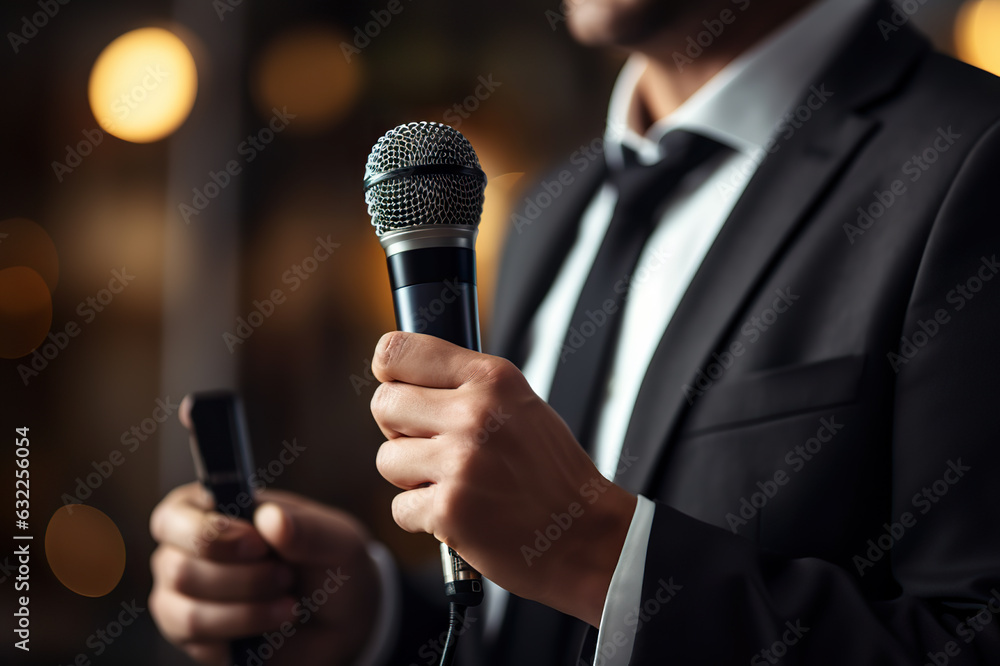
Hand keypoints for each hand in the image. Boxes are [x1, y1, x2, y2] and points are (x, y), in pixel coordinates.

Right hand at [149, 483, 379, 665]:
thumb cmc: (332, 565)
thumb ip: (308, 529)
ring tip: (290, 605)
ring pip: (185, 614)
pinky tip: (276, 625)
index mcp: (212, 511)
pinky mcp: (197, 642)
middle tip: (286, 576)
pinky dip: (246, 636)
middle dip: (241, 578)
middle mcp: (185, 554)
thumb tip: (271, 520)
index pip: (173, 517)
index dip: (209, 533)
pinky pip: (200, 646)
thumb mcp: (337, 541)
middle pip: (177, 569)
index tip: (258, 544)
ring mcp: (184, 601)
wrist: (344, 621)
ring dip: (246, 612)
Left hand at [370, 331, 636, 626]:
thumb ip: (466, 386)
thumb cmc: (551, 473)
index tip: (401, 389)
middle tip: (433, 446)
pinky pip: (399, 507)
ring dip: (411, 477)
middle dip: (400, 430)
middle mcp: (475, 414)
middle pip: (384, 404)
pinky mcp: (449, 510)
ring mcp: (460, 463)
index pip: (399, 351)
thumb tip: (400, 379)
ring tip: (453, 482)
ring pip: (387, 458)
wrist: (586, 535)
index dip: (391, 374)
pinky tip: (459, 513)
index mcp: (492, 379)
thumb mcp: (520, 404)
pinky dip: (423, 517)